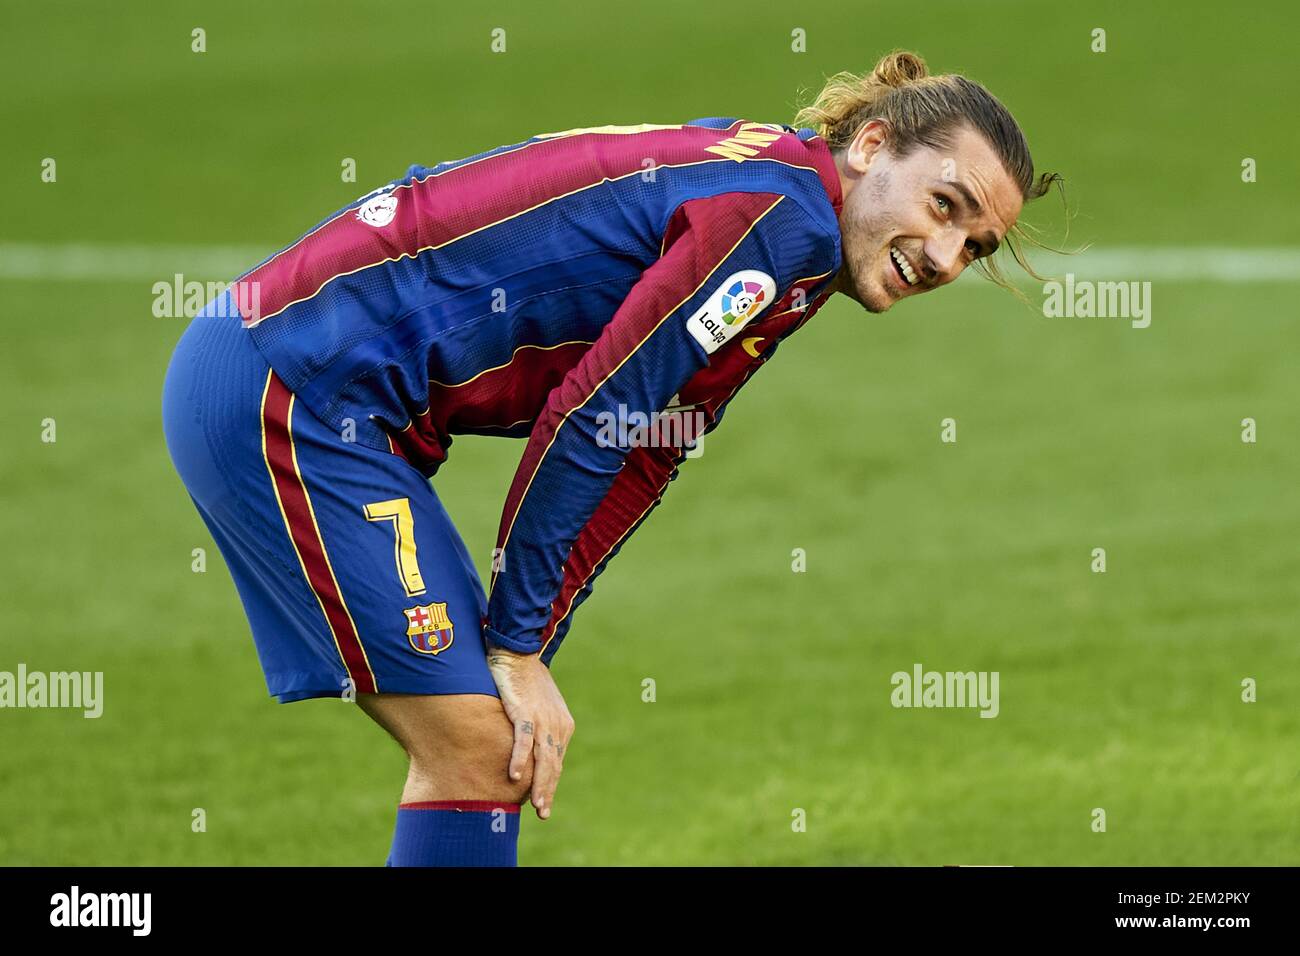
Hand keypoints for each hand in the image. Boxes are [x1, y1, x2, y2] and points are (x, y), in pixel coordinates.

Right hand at [485, 642, 574, 819]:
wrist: (518, 651)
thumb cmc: (526, 680)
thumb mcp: (538, 706)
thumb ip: (538, 727)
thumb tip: (528, 748)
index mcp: (563, 725)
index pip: (557, 761)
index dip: (550, 783)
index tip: (544, 801)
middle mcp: (557, 724)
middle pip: (553, 764)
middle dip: (548, 791)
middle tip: (544, 813)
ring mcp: (542, 718)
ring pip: (542, 757)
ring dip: (539, 783)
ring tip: (536, 805)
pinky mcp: (524, 711)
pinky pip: (523, 739)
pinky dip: (519, 759)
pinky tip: (514, 777)